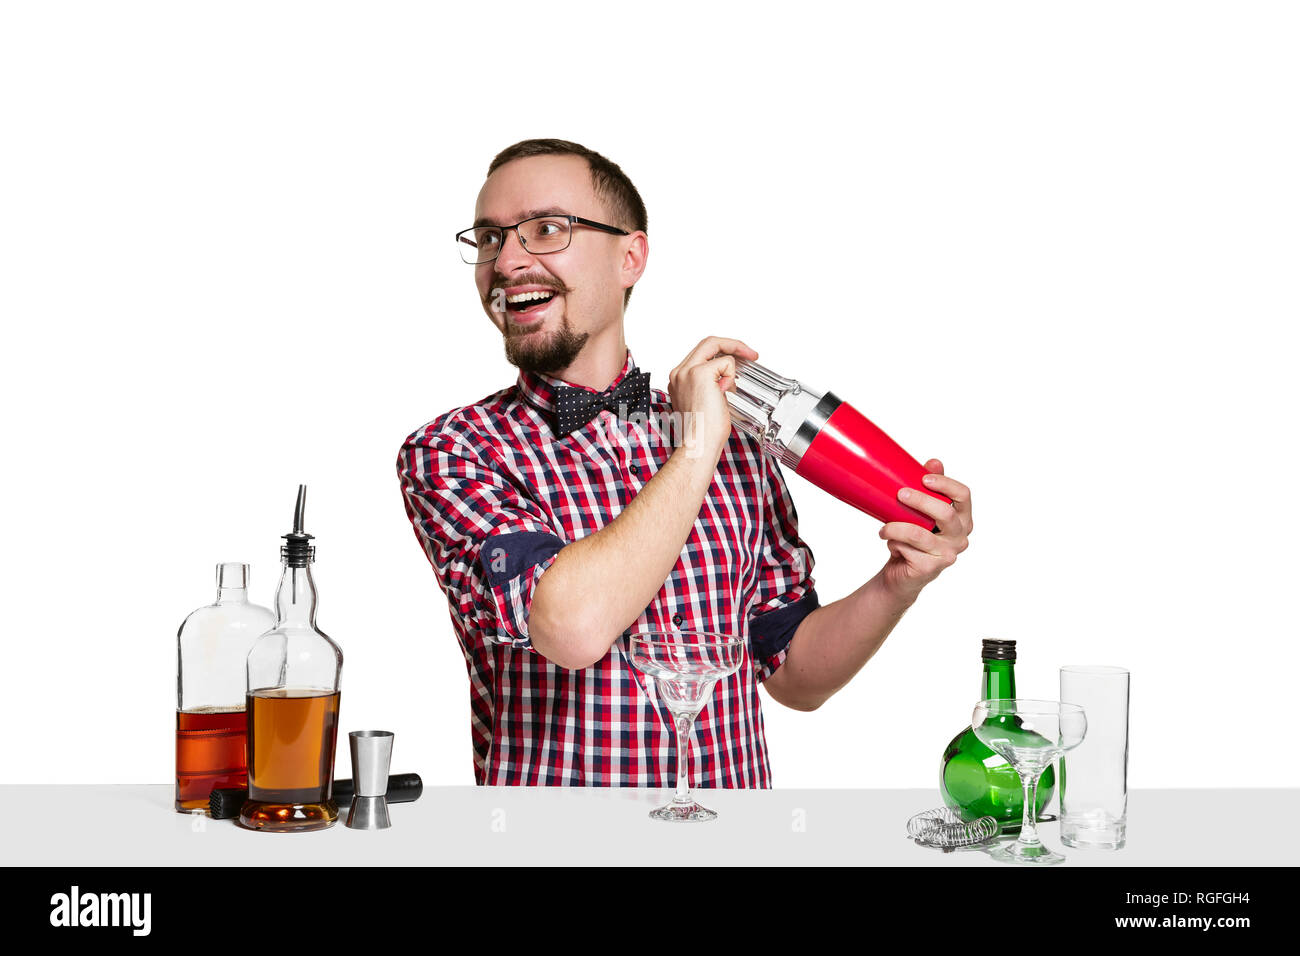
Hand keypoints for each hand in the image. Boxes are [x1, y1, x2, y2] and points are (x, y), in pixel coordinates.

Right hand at [667, 336, 757, 457]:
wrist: (698, 445)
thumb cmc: (703, 432)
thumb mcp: (705, 403)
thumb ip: (709, 386)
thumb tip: (726, 380)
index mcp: (679, 379)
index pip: (701, 353)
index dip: (722, 351)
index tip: (739, 357)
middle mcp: (679, 372)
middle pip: (708, 342)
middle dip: (733, 344)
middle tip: (751, 354)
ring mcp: (688, 371)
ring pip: (716, 346)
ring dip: (733, 362)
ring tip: (732, 386)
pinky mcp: (700, 373)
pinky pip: (726, 362)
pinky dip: (731, 376)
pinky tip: (725, 394)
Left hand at [878, 459, 971, 600]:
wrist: (901, 573)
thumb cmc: (913, 538)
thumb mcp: (920, 511)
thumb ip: (929, 488)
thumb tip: (934, 462)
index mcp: (962, 518)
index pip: (964, 495)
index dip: (946, 484)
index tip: (923, 478)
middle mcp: (960, 537)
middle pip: (946, 512)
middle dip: (921, 500)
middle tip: (900, 493)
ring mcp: (948, 554)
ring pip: (920, 534)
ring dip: (897, 527)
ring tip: (884, 528)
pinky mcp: (932, 568)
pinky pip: (909, 549)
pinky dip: (895, 544)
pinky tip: (891, 545)